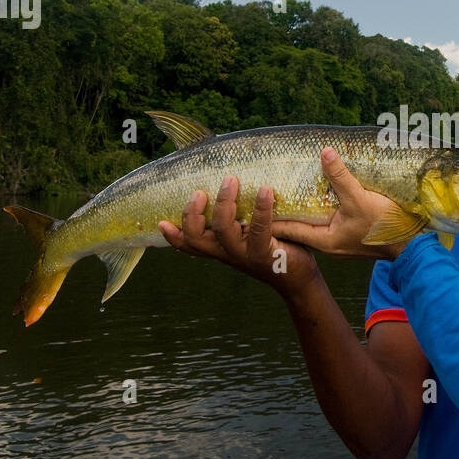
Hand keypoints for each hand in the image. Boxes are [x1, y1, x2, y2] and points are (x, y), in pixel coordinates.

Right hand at [159, 179, 318, 293]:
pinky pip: (259, 230)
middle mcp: (227, 253)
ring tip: (231, 180)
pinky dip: (261, 208)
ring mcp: (244, 255)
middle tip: (198, 191)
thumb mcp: (250, 233)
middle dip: (192, 214)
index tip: (160, 222)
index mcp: (220, 248)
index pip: (189, 245)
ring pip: (223, 232)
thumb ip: (239, 217)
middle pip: (196, 239)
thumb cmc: (275, 248)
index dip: (172, 236)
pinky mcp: (265, 254)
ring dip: (224, 204)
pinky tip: (266, 190)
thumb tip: (230, 181)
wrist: (299, 278)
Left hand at [271, 148, 408, 259]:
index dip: (268, 217)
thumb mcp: (360, 199)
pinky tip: (318, 196)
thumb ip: (341, 176)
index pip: (288, 228)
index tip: (248, 207)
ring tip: (286, 192)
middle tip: (264, 195)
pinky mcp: (351, 235)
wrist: (412, 244)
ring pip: (313, 223)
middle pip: (298, 226)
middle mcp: (328, 243)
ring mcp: (340, 240)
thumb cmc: (384, 226)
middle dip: (282, 211)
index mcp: (324, 240)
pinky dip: (319, 209)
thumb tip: (324, 152)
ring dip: (302, 209)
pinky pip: (328, 221)